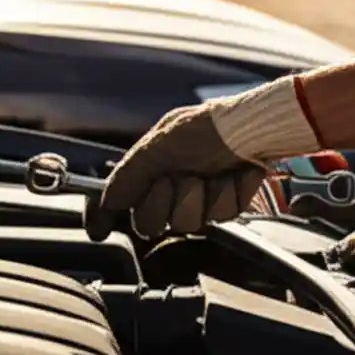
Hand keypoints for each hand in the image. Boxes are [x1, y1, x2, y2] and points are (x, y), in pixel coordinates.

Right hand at [85, 77, 320, 240]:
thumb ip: (127, 177)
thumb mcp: (158, 145)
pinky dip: (231, 194)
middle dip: (167, 201)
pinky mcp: (229, 205)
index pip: (121, 204)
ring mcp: (201, 200)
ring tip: (213, 174)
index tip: (101, 228)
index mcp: (150, 171)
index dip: (109, 216)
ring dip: (203, 197)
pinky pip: (223, 216)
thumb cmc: (205, 128)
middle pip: (152, 224)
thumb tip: (106, 205)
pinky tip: (236, 175)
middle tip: (181, 178)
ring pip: (189, 225)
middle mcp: (172, 188)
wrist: (254, 126)